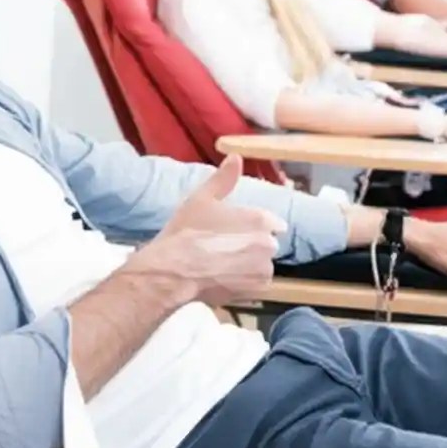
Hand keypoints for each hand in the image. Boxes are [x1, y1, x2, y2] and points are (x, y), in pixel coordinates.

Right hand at [127, 155, 281, 306]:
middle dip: (251, 246)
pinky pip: (258, 284)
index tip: (235, 233)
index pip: (271, 223)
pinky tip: (225, 278)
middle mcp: (267, 243)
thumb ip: (223, 178)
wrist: (175, 270)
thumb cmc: (187, 232)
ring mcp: (264, 268)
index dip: (252, 228)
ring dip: (249, 265)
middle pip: (266, 244)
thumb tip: (236, 157)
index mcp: (259, 219)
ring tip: (222, 266)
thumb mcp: (201, 198)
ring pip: (262, 264)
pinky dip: (246, 283)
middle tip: (223, 250)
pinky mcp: (258, 290)